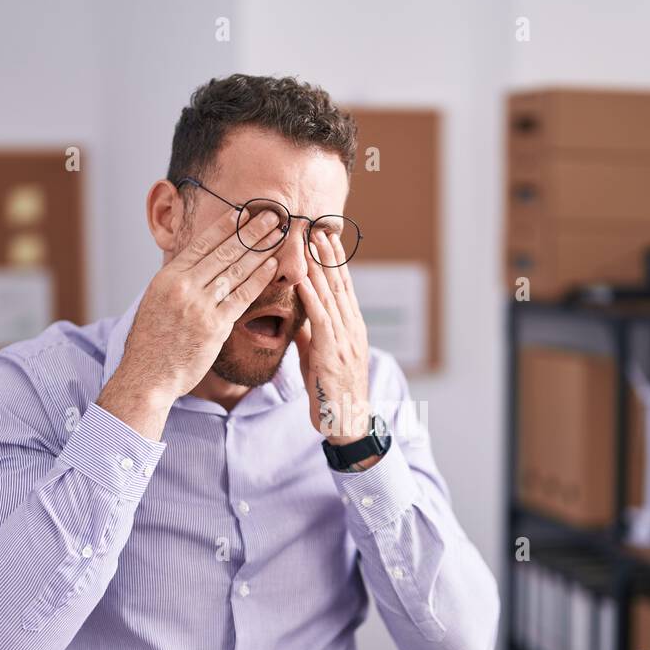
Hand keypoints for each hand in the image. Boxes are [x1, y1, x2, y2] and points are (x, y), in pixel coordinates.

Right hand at [98, 205, 281, 437]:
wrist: (148, 375)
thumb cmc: (152, 341)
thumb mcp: (156, 301)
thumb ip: (177, 282)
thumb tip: (196, 266)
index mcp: (168, 277)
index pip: (202, 244)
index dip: (226, 226)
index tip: (244, 212)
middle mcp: (183, 287)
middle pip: (224, 252)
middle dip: (251, 231)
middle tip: (272, 215)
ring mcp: (199, 306)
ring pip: (236, 271)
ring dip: (261, 250)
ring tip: (279, 235)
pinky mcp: (214, 327)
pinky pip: (242, 297)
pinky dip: (259, 279)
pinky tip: (273, 266)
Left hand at [294, 231, 371, 448]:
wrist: (346, 421)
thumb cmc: (330, 392)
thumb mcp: (317, 359)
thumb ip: (310, 337)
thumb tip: (298, 322)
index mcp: (351, 329)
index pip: (343, 289)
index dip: (335, 263)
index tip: (327, 239)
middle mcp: (352, 329)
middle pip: (340, 285)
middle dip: (330, 256)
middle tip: (320, 228)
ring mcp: (344, 339)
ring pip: (331, 295)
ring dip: (320, 267)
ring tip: (312, 242)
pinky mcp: (331, 351)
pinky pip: (320, 317)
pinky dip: (311, 295)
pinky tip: (303, 278)